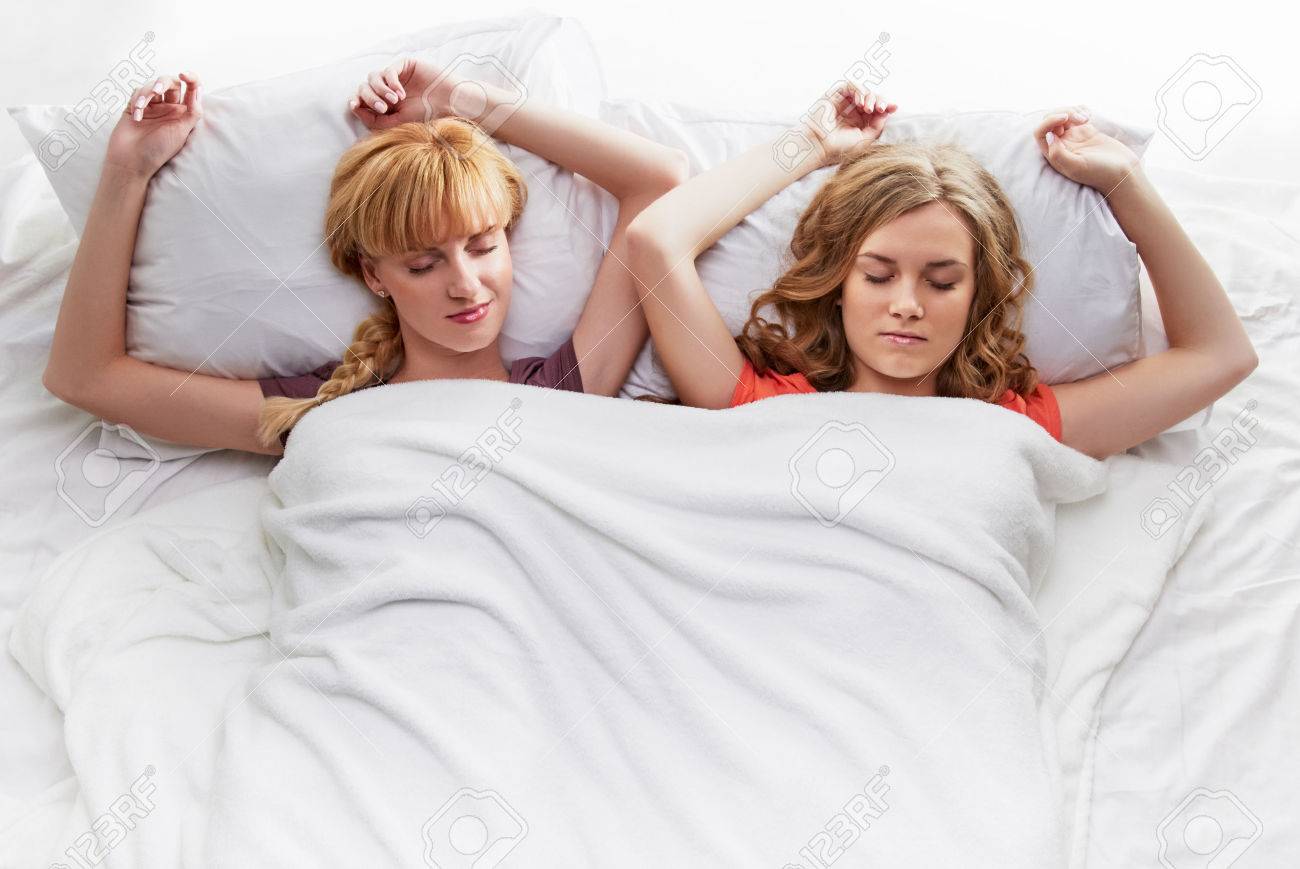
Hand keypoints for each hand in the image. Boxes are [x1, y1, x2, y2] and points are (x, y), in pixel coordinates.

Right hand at [105, 72, 201, 178]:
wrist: (131, 161)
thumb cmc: (158, 149)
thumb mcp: (181, 131)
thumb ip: (193, 111)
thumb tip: (199, 90)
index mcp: (183, 114)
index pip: (191, 90)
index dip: (191, 78)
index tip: (185, 74)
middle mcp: (169, 108)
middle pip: (170, 82)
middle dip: (163, 83)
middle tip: (158, 91)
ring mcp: (152, 107)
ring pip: (152, 86)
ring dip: (146, 92)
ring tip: (141, 107)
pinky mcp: (135, 106)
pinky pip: (138, 92)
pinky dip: (137, 100)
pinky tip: (136, 116)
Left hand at [349, 58, 472, 130]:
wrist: (447, 104)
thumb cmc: (425, 115)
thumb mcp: (397, 122)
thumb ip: (375, 119)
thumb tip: (354, 108)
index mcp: (384, 102)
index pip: (362, 98)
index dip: (355, 100)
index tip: (354, 106)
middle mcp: (386, 88)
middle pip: (365, 87)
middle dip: (371, 98)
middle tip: (384, 109)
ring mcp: (395, 76)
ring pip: (373, 77)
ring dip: (380, 91)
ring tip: (395, 101)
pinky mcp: (404, 65)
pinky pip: (388, 70)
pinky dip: (391, 82)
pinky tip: (401, 94)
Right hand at [803, 84, 896, 166]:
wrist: (819, 147)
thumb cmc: (839, 148)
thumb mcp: (865, 139)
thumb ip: (877, 126)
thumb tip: (886, 111)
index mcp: (860, 123)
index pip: (877, 110)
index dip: (886, 106)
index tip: (895, 107)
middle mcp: (852, 111)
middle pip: (872, 98)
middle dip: (879, 101)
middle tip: (880, 109)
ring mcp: (843, 103)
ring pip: (862, 90)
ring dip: (869, 96)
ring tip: (869, 108)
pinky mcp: (834, 95)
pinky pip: (850, 85)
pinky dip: (858, 91)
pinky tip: (860, 102)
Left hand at [1034, 108, 1140, 192]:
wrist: (1122, 172)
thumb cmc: (1100, 173)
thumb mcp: (1076, 167)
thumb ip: (1058, 154)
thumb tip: (1048, 136)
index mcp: (1054, 154)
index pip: (1040, 132)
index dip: (1049, 121)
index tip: (1065, 118)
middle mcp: (1061, 145)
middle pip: (1051, 120)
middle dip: (1064, 113)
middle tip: (1082, 119)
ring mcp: (1074, 137)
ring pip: (1063, 115)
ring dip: (1073, 110)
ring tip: (1087, 118)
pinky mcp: (1086, 131)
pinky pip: (1077, 114)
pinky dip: (1081, 110)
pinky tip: (1089, 116)